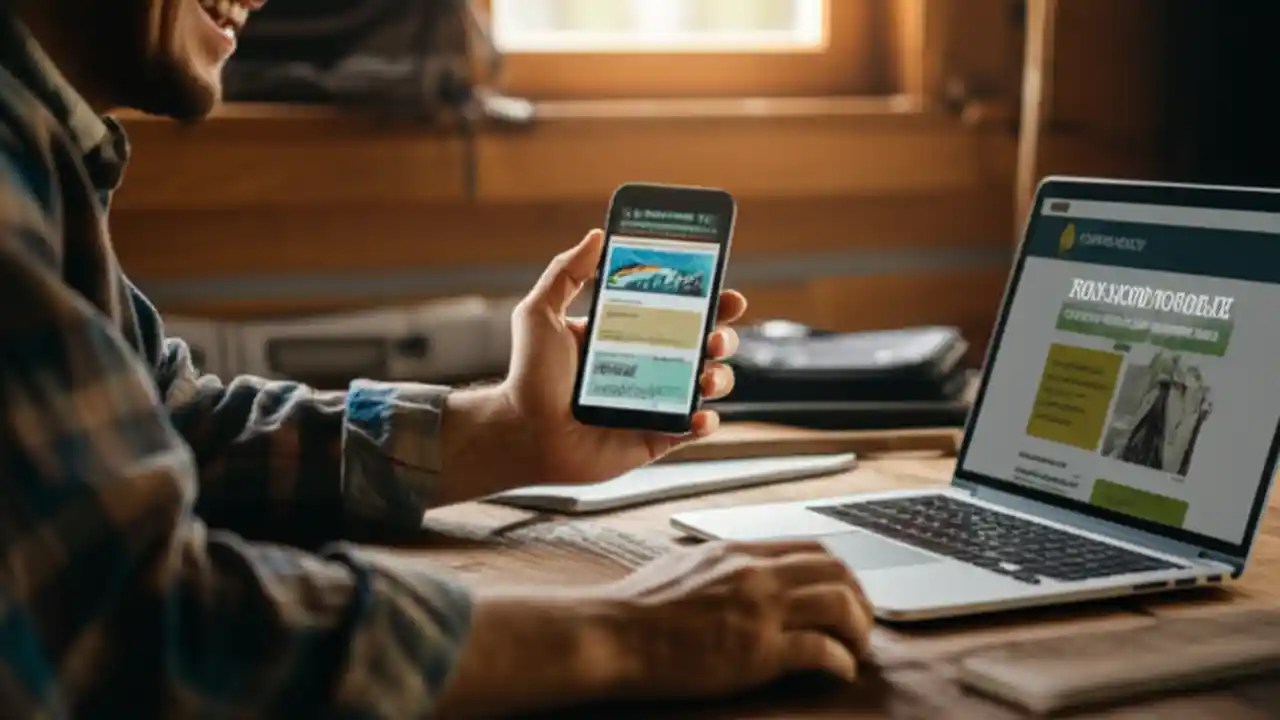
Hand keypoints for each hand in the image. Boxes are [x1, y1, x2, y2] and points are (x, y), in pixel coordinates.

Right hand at [437, 541, 872, 716]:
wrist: (613, 634)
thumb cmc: (637, 608)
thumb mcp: (684, 566)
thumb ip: (719, 567)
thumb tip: (735, 574)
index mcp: (738, 551)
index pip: (812, 549)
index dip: (839, 574)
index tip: (843, 597)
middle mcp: (756, 572)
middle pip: (837, 572)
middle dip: (860, 601)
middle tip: (859, 629)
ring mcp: (760, 609)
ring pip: (841, 605)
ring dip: (858, 632)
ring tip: (854, 653)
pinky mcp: (759, 650)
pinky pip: (822, 650)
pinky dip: (840, 663)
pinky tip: (835, 674)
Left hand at [443, 230, 747, 496]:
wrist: (523, 433)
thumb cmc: (529, 375)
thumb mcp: (541, 314)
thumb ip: (565, 272)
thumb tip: (596, 234)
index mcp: (629, 333)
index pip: (678, 310)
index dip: (707, 298)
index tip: (723, 288)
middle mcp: (648, 364)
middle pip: (704, 345)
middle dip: (723, 336)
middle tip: (716, 336)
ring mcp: (655, 401)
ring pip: (707, 385)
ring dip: (719, 378)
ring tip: (706, 378)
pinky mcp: (655, 436)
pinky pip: (692, 429)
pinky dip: (705, 423)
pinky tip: (700, 416)